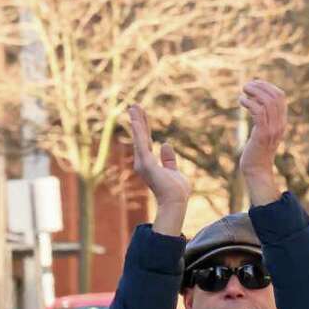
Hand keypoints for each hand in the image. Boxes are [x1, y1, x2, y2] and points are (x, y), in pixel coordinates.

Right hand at [125, 105, 191, 234]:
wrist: (175, 203)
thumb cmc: (175, 191)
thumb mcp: (174, 171)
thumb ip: (168, 159)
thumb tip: (166, 144)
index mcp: (150, 163)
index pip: (147, 141)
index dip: (145, 127)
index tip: (142, 114)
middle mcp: (143, 162)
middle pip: (141, 137)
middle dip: (138, 120)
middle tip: (134, 105)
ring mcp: (143, 162)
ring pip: (139, 138)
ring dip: (136, 122)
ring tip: (133, 107)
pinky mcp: (146, 163)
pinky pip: (142, 143)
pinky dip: (138, 132)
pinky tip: (136, 120)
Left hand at [238, 80, 287, 206]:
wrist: (257, 170)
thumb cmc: (256, 151)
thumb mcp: (262, 131)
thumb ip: (263, 118)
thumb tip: (255, 100)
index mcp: (281, 122)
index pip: (281, 96)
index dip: (267, 86)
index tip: (254, 84)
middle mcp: (279, 124)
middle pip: (275, 96)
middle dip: (260, 86)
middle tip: (246, 87)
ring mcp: (272, 130)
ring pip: (267, 102)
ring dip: (253, 92)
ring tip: (243, 92)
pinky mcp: (262, 135)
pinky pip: (258, 112)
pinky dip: (249, 103)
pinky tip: (241, 101)